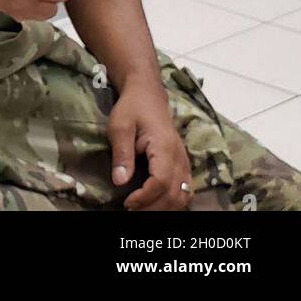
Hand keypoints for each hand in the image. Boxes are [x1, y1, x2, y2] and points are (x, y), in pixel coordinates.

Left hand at [109, 82, 193, 210]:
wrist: (148, 95)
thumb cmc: (132, 108)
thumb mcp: (120, 125)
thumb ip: (122, 153)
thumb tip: (120, 181)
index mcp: (165, 148)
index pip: (161, 182)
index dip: (145, 197)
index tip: (127, 202)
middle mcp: (180, 158)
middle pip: (174, 194)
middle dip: (153, 207)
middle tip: (131, 209)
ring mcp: (184, 163)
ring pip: (183, 196)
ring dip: (164, 208)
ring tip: (141, 209)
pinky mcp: (183, 165)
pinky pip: (185, 191)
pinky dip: (173, 202)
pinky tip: (156, 204)